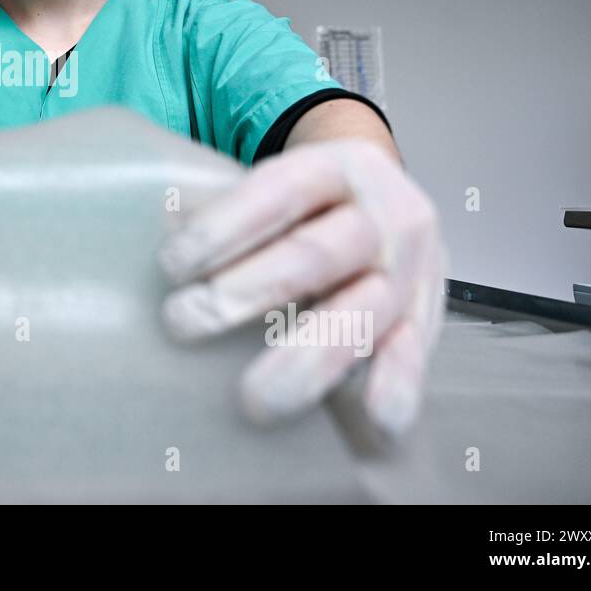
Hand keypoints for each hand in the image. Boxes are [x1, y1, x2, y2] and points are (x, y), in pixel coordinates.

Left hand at [157, 138, 446, 439]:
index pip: (277, 193)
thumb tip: (163, 226)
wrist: (391, 200)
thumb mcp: (277, 183)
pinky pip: (415, 352)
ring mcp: (411, 267)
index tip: (170, 266)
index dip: (222, 228)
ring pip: (363, 312)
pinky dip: (397, 387)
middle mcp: (383, 213)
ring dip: (306, 358)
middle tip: (183, 322)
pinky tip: (379, 421)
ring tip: (254, 399)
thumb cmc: (311, 203)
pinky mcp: (427, 315)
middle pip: (315, 255)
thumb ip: (226, 203)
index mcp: (337, 168)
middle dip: (248, 292)